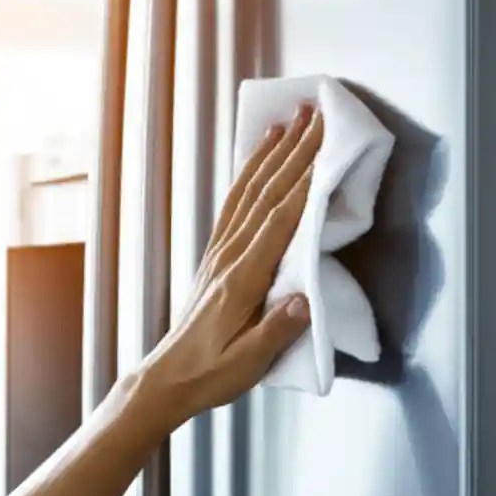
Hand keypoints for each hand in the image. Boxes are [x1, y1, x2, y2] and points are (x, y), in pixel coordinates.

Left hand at [139, 104, 321, 422]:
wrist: (168, 378)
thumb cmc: (210, 374)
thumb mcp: (248, 362)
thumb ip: (278, 330)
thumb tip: (306, 299)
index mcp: (242, 279)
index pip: (280, 220)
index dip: (306, 181)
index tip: (327, 146)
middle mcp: (228, 257)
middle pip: (266, 194)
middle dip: (294, 152)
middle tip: (316, 116)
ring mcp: (218, 253)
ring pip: (248, 193)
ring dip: (270, 155)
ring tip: (289, 123)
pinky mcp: (214, 257)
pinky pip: (233, 206)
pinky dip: (248, 176)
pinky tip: (258, 161)